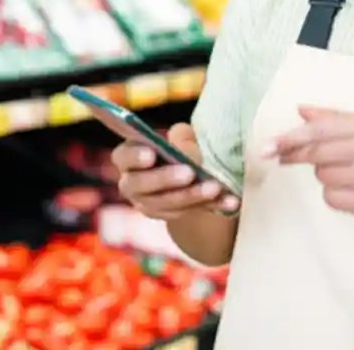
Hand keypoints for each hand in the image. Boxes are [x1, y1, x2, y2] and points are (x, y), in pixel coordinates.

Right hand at [111, 123, 239, 219]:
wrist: (191, 173)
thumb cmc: (181, 146)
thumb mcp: (182, 137)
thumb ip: (181, 138)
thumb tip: (183, 147)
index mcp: (128, 157)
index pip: (123, 156)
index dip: (134, 156)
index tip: (151, 154)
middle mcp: (131, 184)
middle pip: (140, 185)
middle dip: (165, 179)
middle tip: (189, 172)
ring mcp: (148, 204)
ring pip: (165, 204)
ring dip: (191, 195)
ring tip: (214, 187)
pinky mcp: (170, 216)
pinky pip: (189, 213)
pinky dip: (211, 206)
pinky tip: (231, 201)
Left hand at [268, 106, 353, 224]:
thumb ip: (337, 119)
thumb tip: (302, 110)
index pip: (320, 130)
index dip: (290, 137)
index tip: (269, 145)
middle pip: (315, 153)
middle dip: (293, 154)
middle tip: (276, 155)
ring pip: (321, 176)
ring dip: (325, 174)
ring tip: (349, 171)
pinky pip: (331, 197)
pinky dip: (335, 193)